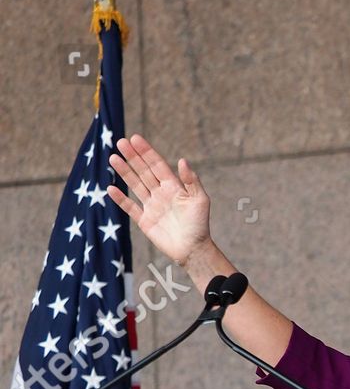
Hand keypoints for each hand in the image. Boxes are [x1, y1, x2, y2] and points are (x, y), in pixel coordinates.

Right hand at [106, 135, 214, 268]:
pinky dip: (120, 198)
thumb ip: (191, 181)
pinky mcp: (145, 220)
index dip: (146, 152)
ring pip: (135, 185)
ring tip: (113, 157)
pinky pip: (130, 207)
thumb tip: (182, 160)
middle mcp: (161, 194)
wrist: (193, 249)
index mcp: (174, 187)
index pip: (157, 165)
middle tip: (120, 142)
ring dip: (124, 172)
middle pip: (144, 171)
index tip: (135, 138)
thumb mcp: (199, 200)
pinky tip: (110, 188)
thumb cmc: (200, 224)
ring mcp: (152, 206)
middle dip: (133, 157)